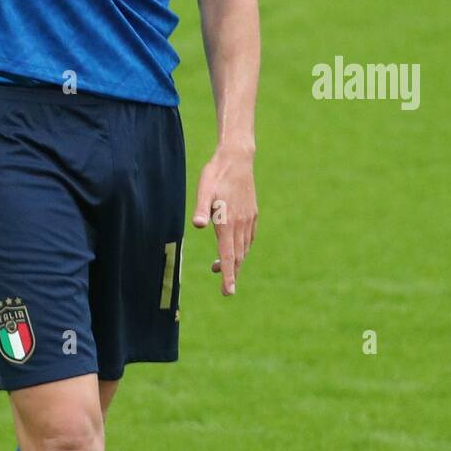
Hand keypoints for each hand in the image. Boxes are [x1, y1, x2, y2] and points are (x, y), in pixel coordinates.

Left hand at [192, 150, 257, 295]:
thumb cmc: (216, 174)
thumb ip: (201, 208)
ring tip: (221, 267)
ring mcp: (248, 219)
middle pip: (238, 256)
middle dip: (232, 273)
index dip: (228, 276)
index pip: (229, 256)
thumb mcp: (204, 189)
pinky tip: (237, 247)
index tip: (228, 292)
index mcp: (228, 222)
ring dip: (236, 261)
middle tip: (224, 287)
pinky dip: (243, 248)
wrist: (237, 158)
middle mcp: (241, 224)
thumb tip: (198, 225)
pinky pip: (249, 237)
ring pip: (244, 248)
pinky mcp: (252, 213)